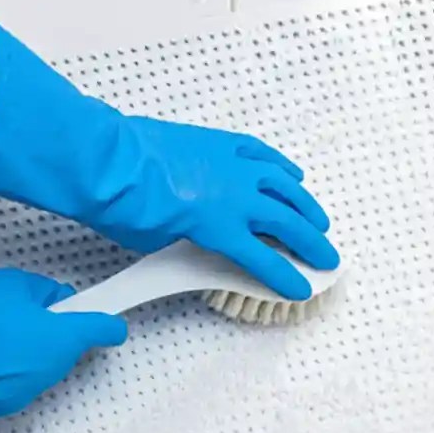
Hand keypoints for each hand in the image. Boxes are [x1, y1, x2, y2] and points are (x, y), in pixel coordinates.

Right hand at [0, 8, 339, 300]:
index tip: (295, 181)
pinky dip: (284, 273)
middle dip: (307, 210)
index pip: (262, 159)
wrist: (109, 163)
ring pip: (288, 222)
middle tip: (320, 225)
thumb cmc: (117, 157)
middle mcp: (234, 169)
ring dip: (310, 241)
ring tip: (324, 257)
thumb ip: (170, 178)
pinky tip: (298, 286)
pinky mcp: (225, 231)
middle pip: (286, 191)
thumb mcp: (154, 158)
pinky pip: (265, 257)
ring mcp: (234, 198)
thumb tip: (161, 195)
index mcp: (216, 146)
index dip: (283, 175)